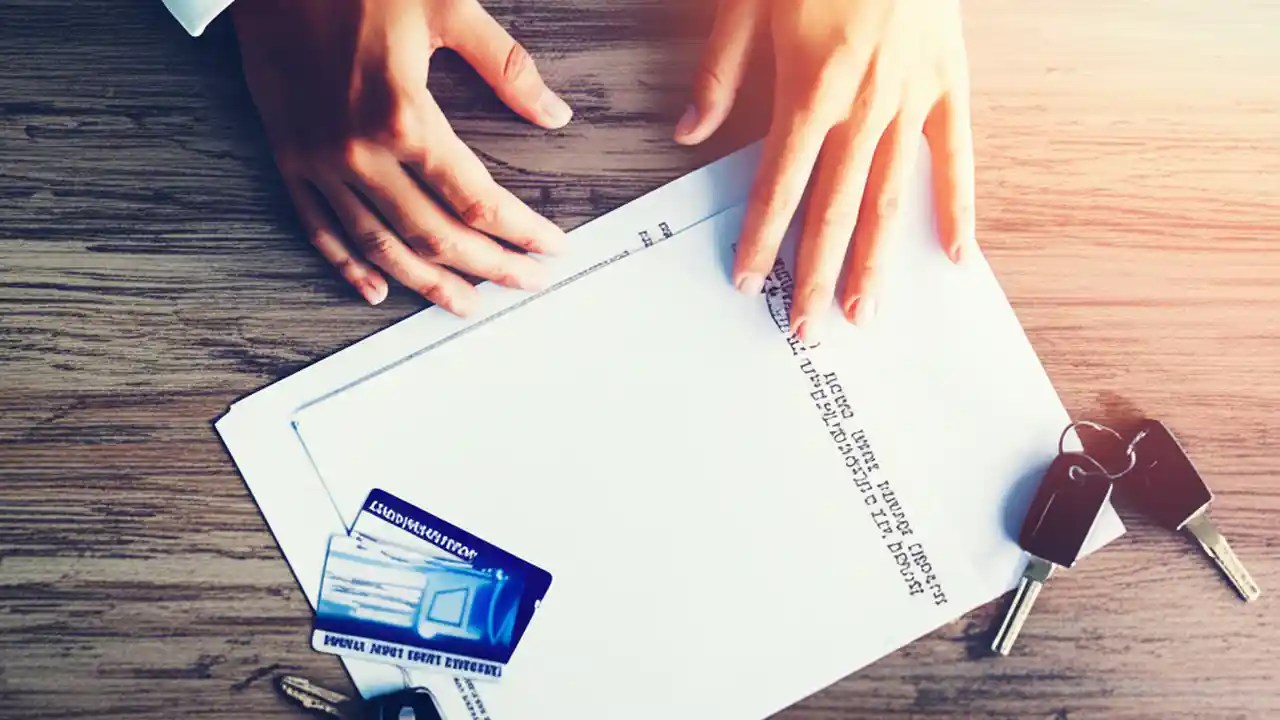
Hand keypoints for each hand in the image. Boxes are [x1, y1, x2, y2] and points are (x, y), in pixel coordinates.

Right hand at [233, 0, 571, 314]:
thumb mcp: (446, 4)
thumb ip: (505, 66)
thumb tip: (554, 115)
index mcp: (404, 117)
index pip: (477, 199)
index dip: (521, 231)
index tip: (551, 248)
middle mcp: (359, 152)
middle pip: (435, 235)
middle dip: (489, 266)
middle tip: (527, 283)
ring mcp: (317, 160)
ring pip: (380, 244)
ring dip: (427, 283)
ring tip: (466, 305)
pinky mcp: (288, 155)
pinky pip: (318, 226)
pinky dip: (347, 265)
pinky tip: (376, 290)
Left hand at [675, 0, 973, 337]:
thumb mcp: (748, 2)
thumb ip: (719, 73)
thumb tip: (688, 133)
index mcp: (809, 88)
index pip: (779, 184)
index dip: (763, 239)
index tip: (750, 284)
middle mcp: (863, 105)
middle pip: (835, 207)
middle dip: (817, 273)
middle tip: (806, 329)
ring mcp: (913, 98)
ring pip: (892, 197)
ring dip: (877, 262)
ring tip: (866, 314)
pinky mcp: (950, 83)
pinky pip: (956, 157)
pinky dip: (956, 207)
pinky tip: (956, 257)